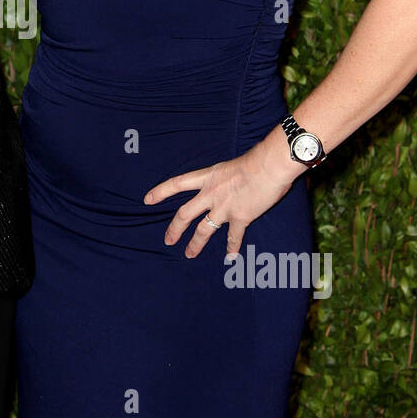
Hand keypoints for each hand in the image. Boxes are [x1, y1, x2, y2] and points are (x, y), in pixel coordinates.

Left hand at [143, 130, 300, 258]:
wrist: (269, 166)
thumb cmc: (256, 159)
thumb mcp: (231, 166)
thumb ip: (225, 179)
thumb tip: (231, 186)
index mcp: (207, 177)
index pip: (177, 184)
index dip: (161, 192)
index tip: (147, 200)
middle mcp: (211, 194)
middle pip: (185, 214)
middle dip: (174, 229)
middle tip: (168, 240)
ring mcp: (224, 207)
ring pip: (203, 230)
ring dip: (195, 244)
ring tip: (189, 254)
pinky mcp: (240, 218)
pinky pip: (233, 237)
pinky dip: (232, 248)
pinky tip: (229, 258)